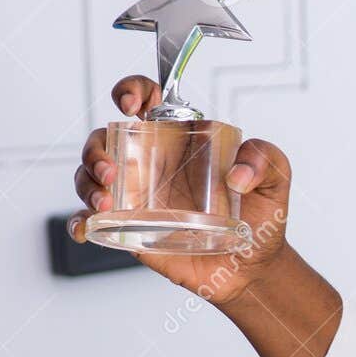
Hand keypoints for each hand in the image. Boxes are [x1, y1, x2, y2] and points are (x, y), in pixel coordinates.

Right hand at [66, 74, 293, 309]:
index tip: (133, 104)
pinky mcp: (129, 228)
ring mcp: (136, 195)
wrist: (254, 266)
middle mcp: (151, 162)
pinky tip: (87, 228)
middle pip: (105, 139)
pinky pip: (91, 221)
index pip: (147, 100)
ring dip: (87, 183)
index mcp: (180, 139)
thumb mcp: (275, 177)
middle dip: (96, 148)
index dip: (132, 90)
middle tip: (112, 170)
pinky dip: (80, 222)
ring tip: (106, 201)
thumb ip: (264, 158)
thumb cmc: (260, 215)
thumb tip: (238, 174)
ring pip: (90, 176)